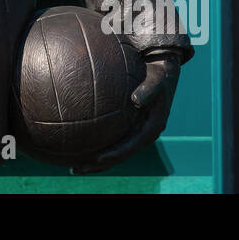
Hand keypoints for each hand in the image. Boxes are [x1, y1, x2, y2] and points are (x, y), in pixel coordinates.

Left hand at [72, 55, 179, 174]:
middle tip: (77, 169)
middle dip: (99, 164)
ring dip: (95, 161)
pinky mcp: (130, 126)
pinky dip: (97, 143)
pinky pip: (112, 138)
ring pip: (115, 150)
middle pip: (120, 154)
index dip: (115, 154)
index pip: (132, 146)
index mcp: (152, 127)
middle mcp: (144, 133)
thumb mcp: (158, 79)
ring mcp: (137, 131)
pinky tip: (77, 143)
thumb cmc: (160, 73)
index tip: (97, 159)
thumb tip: (136, 100)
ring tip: (73, 166)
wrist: (165, 70)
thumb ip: (148, 90)